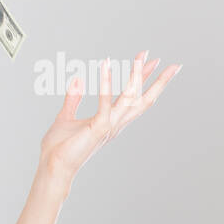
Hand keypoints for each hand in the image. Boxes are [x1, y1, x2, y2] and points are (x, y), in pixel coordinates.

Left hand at [39, 49, 180, 185]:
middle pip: (143, 99)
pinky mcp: (98, 128)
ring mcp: (109, 126)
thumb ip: (73, 99)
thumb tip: (76, 79)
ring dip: (137, 76)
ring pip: (131, 98)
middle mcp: (114, 124)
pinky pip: (106, 103)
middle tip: (172, 63)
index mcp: (110, 121)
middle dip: (158, 81)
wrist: (52, 167)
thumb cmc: (58, 148)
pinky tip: (105, 65)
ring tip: (141, 56)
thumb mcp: (65, 117)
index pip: (132, 96)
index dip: (143, 78)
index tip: (153, 61)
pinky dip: (106, 83)